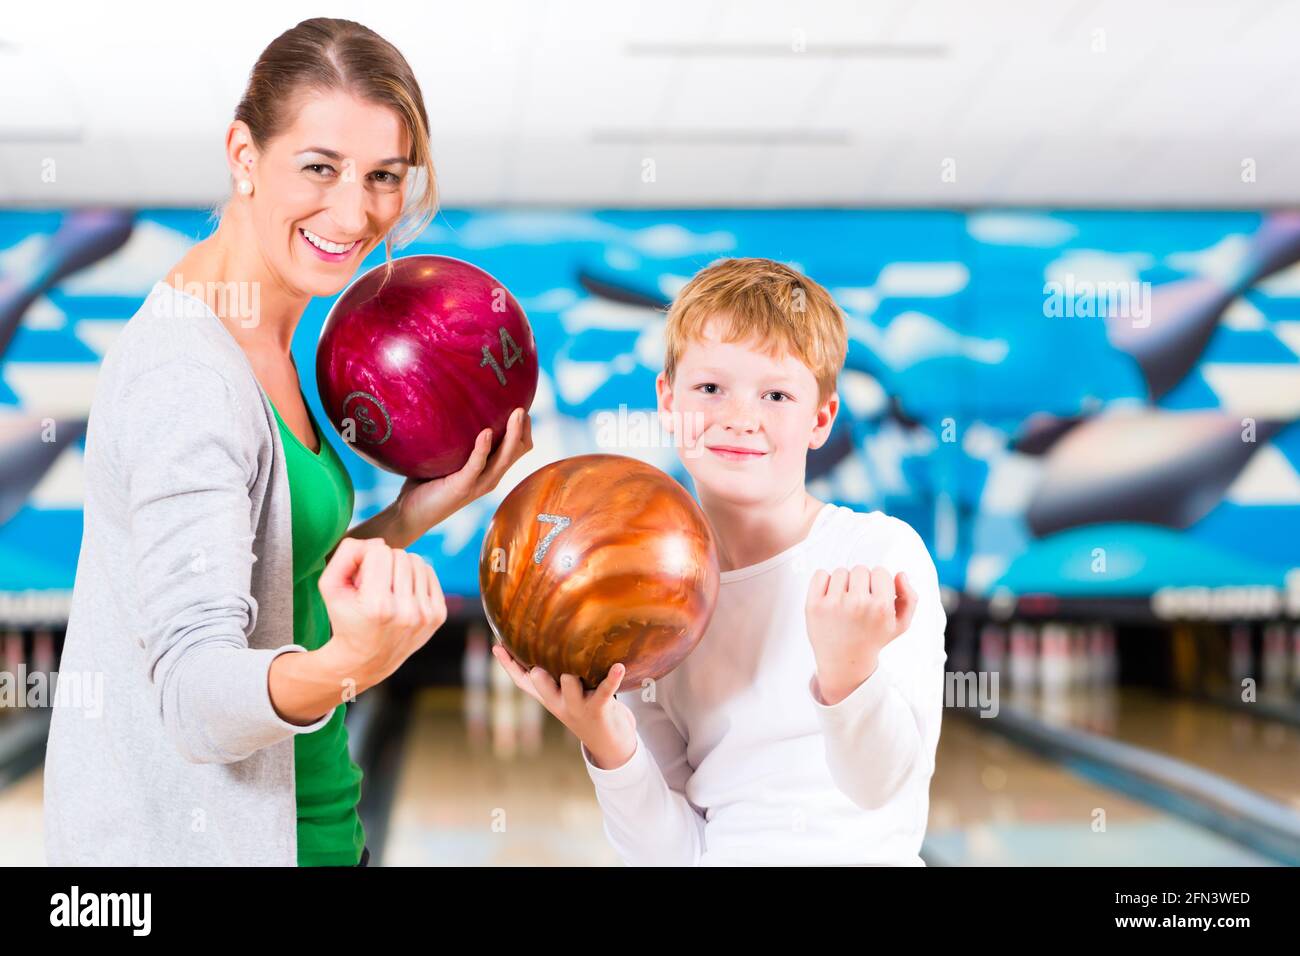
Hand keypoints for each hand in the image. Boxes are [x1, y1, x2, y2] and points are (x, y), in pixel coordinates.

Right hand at [318, 537, 446, 691]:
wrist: (366, 659)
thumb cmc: (345, 618)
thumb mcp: (330, 586)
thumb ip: (346, 554)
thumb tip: (379, 543)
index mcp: (378, 605)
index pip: (379, 552)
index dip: (366, 559)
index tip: (360, 577)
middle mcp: (405, 611)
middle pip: (400, 555)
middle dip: (384, 564)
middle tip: (373, 585)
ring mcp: (425, 615)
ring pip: (417, 561)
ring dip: (400, 568)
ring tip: (388, 589)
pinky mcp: (438, 615)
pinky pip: (429, 573)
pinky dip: (415, 576)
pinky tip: (403, 592)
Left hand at [391, 408, 532, 541]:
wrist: (411, 513)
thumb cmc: (427, 483)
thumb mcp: (448, 458)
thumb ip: (456, 439)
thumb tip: (451, 405)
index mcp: (490, 471)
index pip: (518, 450)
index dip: (524, 430)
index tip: (521, 407)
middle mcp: (490, 478)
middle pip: (518, 452)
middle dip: (523, 430)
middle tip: (522, 408)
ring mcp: (478, 484)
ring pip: (504, 459)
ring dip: (512, 436)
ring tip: (516, 415)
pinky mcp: (463, 487)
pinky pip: (477, 466)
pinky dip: (483, 449)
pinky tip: (486, 433)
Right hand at [490, 645, 637, 769]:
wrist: (609, 745)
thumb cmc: (588, 710)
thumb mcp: (567, 696)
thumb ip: (558, 676)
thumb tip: (553, 643)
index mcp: (548, 698)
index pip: (522, 681)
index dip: (508, 665)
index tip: (496, 646)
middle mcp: (558, 702)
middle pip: (540, 685)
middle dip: (538, 674)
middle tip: (536, 665)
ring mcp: (577, 707)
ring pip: (569, 685)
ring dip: (572, 673)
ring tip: (580, 655)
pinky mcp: (598, 709)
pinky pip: (604, 690)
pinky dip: (612, 678)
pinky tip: (618, 666)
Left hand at [805, 565, 917, 704]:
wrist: (845, 662)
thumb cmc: (871, 639)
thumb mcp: (900, 625)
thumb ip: (909, 598)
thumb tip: (901, 574)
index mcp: (881, 607)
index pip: (880, 571)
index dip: (878, 583)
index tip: (874, 596)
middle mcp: (857, 604)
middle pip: (860, 569)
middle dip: (861, 582)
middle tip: (859, 602)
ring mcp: (833, 604)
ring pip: (841, 571)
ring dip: (843, 583)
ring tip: (845, 603)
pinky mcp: (814, 605)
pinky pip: (820, 574)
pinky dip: (824, 581)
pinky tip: (830, 598)